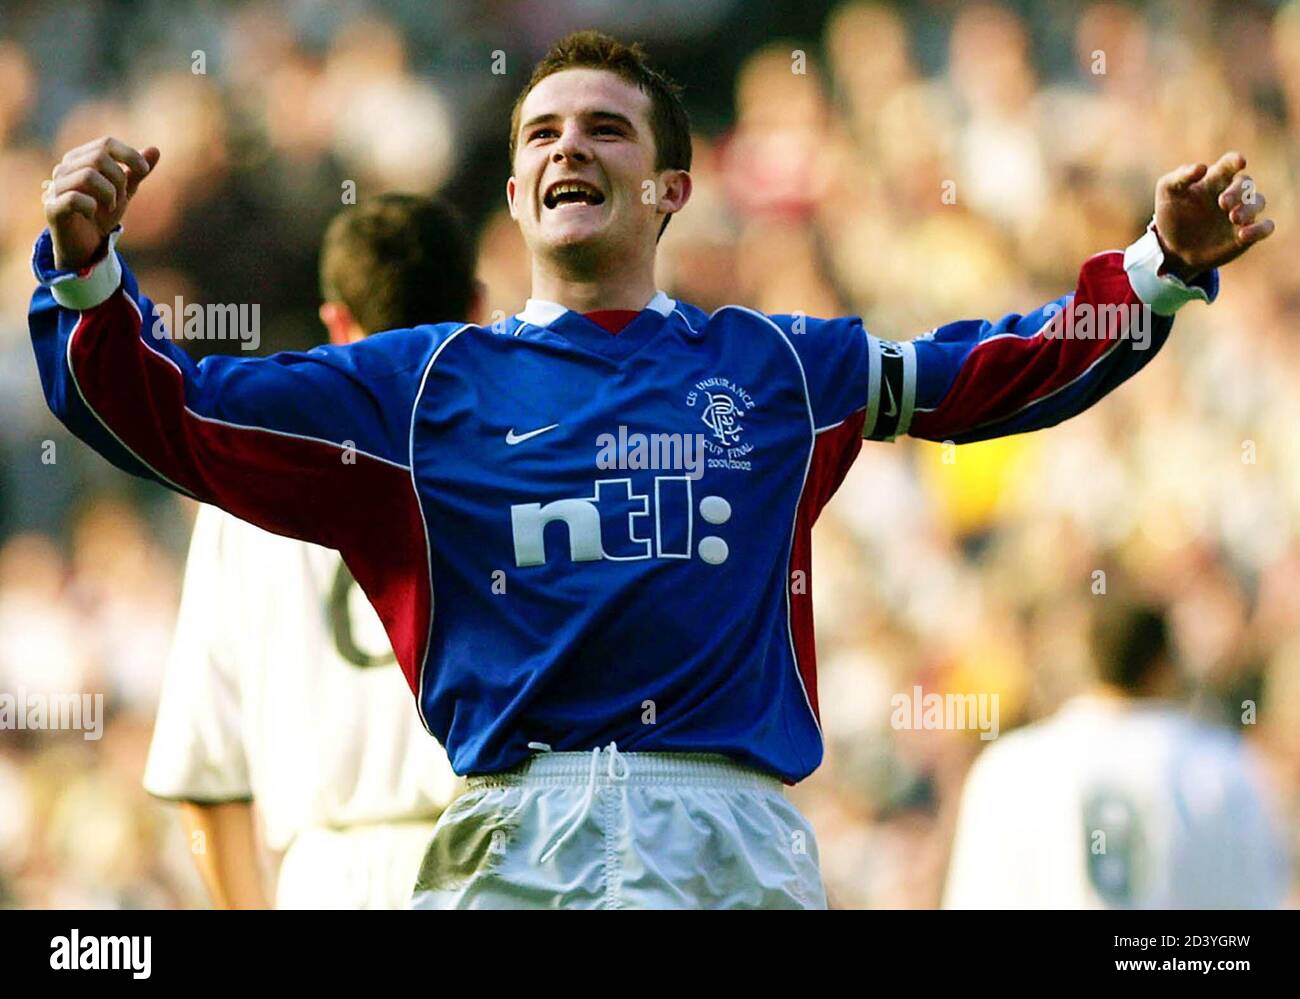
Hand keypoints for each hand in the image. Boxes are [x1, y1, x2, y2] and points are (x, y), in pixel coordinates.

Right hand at [42, 137, 159, 270]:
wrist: (87, 245)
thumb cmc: (102, 214)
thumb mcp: (124, 191)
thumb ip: (136, 172)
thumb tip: (155, 149)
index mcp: (81, 159)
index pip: (106, 143)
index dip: (130, 155)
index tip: (144, 170)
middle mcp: (64, 168)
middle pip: (99, 157)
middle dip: (119, 180)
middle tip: (121, 198)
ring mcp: (55, 187)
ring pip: (88, 175)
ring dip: (109, 194)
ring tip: (110, 207)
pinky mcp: (52, 208)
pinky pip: (74, 198)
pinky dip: (91, 207)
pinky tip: (92, 215)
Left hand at [1153, 151, 1273, 281]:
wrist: (1172, 248)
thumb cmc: (1171, 214)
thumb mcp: (1167, 192)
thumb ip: (1181, 177)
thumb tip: (1201, 168)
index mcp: (1215, 179)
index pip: (1230, 164)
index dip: (1236, 161)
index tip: (1239, 162)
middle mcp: (1232, 193)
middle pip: (1246, 184)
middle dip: (1238, 191)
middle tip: (1222, 203)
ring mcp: (1242, 213)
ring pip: (1258, 202)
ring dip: (1249, 209)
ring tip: (1233, 217)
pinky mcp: (1246, 235)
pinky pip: (1265, 228)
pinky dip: (1260, 230)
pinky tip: (1244, 235)